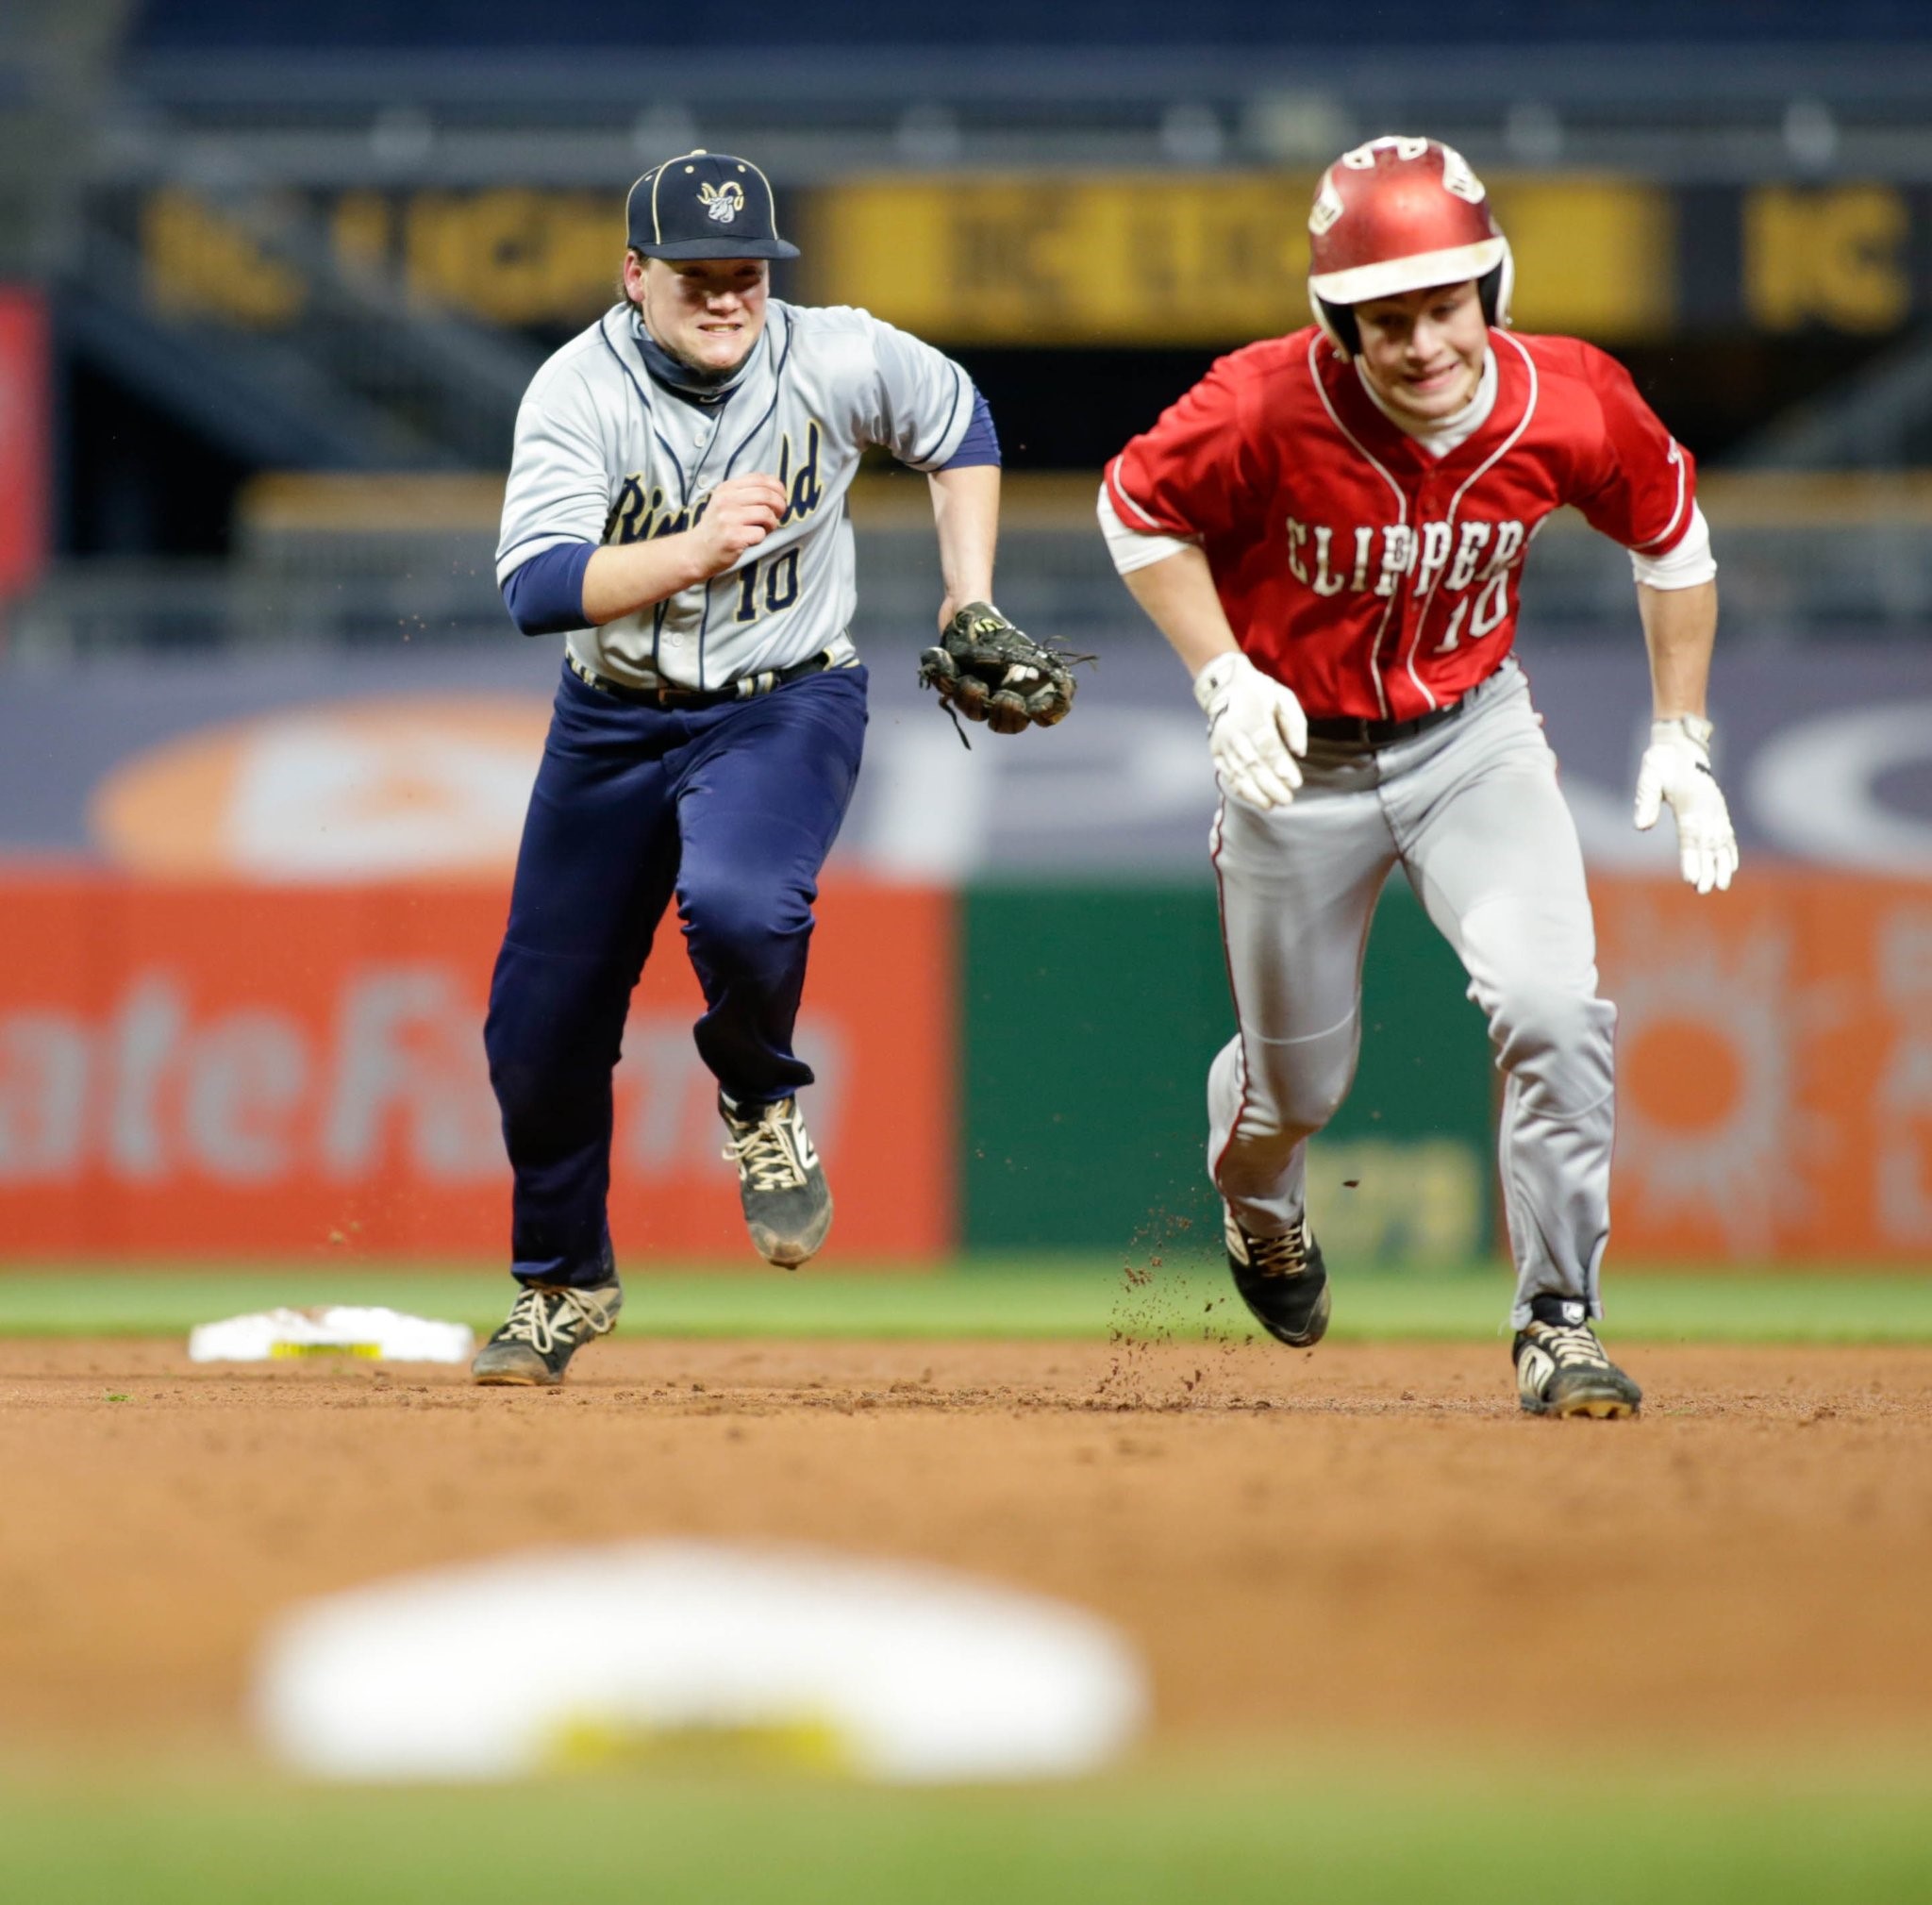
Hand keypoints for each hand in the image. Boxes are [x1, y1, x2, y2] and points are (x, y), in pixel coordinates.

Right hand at [688, 474, 787, 577]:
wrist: (697, 551)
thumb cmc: (719, 528)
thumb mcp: (727, 502)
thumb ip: (747, 493)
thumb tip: (778, 491)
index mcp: (726, 488)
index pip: (760, 478)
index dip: (777, 488)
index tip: (781, 498)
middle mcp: (726, 500)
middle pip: (766, 495)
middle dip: (780, 506)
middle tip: (778, 516)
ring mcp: (727, 519)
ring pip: (766, 514)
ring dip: (772, 523)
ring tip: (764, 529)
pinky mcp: (732, 537)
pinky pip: (760, 534)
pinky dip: (762, 538)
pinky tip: (752, 539)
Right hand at [1193, 651, 1307, 810]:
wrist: (1224, 685)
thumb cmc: (1261, 693)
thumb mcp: (1283, 698)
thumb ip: (1294, 724)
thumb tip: (1300, 752)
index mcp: (1254, 716)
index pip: (1269, 746)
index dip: (1281, 767)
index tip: (1296, 783)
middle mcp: (1235, 732)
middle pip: (1253, 763)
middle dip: (1270, 785)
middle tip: (1287, 799)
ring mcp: (1223, 743)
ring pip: (1238, 772)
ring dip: (1255, 792)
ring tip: (1271, 805)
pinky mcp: (1215, 751)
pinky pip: (1227, 773)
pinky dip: (1240, 788)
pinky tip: (1254, 799)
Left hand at [1634, 716, 1738, 893]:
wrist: (1681, 746)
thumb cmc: (1661, 764)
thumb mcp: (1649, 777)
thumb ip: (1645, 801)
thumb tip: (1641, 826)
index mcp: (1690, 802)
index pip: (1690, 836)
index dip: (1691, 858)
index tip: (1691, 878)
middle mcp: (1707, 808)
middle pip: (1708, 844)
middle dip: (1707, 868)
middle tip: (1703, 890)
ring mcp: (1716, 810)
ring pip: (1720, 842)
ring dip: (1721, 864)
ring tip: (1720, 886)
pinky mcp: (1718, 811)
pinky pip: (1727, 834)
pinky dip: (1729, 851)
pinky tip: (1730, 868)